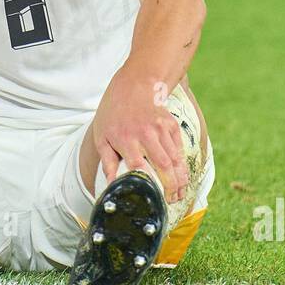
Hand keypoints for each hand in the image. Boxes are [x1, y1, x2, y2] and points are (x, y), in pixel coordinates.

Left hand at [92, 68, 188, 202]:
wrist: (136, 82)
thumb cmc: (114, 111)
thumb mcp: (101, 134)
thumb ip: (107, 161)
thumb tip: (112, 184)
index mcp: (125, 139)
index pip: (139, 167)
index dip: (147, 184)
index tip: (150, 198)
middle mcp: (145, 135)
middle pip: (163, 166)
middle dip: (170, 187)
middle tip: (171, 202)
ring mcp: (161, 129)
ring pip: (175, 159)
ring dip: (179, 179)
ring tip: (179, 195)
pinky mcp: (171, 126)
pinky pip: (179, 149)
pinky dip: (182, 164)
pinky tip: (182, 177)